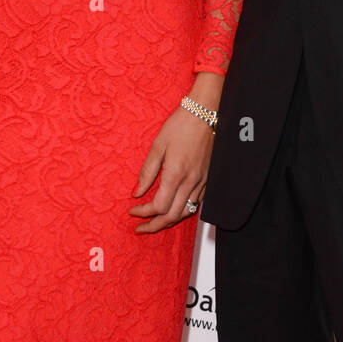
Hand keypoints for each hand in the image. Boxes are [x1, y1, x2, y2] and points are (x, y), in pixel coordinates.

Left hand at [129, 72, 222, 234]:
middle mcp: (191, 182)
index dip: (144, 212)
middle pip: (172, 216)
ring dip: (169, 221)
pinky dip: (183, 211)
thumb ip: (147, 172)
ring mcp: (202, 182)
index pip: (158, 206)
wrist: (205, 114)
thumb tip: (137, 193)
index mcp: (175, 174)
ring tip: (155, 222)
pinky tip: (174, 209)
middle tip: (141, 228)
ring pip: (186, 212)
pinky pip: (196, 204)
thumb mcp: (158, 145)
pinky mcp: (209, 180)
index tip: (133, 210)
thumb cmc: (181, 125)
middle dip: (154, 225)